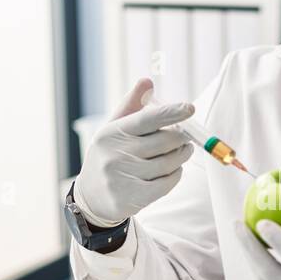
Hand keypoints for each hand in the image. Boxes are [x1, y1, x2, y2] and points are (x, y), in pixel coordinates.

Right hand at [74, 78, 194, 226]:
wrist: (90, 196)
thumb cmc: (109, 156)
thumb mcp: (113, 129)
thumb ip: (132, 106)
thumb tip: (148, 81)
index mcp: (113, 132)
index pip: (147, 119)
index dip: (171, 112)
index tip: (190, 108)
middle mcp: (116, 154)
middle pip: (164, 141)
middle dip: (182, 138)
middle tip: (187, 137)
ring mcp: (124, 177)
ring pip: (169, 163)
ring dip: (182, 157)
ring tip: (182, 152)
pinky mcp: (133, 198)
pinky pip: (167, 184)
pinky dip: (176, 175)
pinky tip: (174, 170)